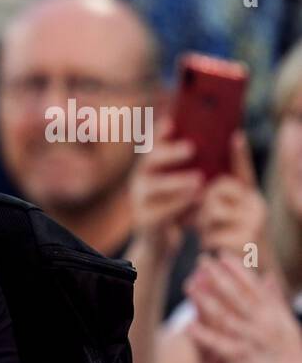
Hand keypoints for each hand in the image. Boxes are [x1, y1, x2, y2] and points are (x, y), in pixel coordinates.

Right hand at [129, 122, 202, 257]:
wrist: (161, 241)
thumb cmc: (179, 206)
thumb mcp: (184, 184)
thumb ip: (195, 165)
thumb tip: (223, 139)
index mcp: (149, 168)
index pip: (152, 145)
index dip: (159, 132)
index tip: (172, 121)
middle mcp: (139, 181)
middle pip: (149, 161)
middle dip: (170, 153)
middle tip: (192, 148)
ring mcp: (139, 201)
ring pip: (154, 187)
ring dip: (176, 181)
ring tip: (198, 179)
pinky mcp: (145, 220)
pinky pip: (161, 210)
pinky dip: (179, 205)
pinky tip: (196, 200)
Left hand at [185, 254, 301, 362]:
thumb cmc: (289, 355)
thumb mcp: (285, 323)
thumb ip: (274, 300)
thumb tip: (269, 275)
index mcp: (273, 314)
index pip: (253, 286)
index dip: (237, 269)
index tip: (221, 254)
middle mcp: (262, 324)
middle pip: (237, 295)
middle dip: (218, 276)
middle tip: (200, 259)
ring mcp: (251, 340)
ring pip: (225, 315)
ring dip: (205, 299)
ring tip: (188, 285)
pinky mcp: (240, 358)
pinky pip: (219, 344)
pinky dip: (204, 334)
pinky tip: (188, 325)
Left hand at [195, 131, 269, 263]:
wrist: (248, 268)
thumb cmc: (228, 236)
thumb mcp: (223, 214)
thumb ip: (216, 197)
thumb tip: (201, 183)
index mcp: (249, 194)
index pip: (244, 170)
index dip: (240, 153)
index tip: (236, 135)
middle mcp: (256, 203)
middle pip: (215, 190)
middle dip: (202, 205)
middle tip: (205, 220)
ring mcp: (254, 221)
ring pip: (212, 211)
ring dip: (203, 225)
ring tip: (211, 233)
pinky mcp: (247, 238)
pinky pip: (212, 233)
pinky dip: (207, 242)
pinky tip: (215, 247)